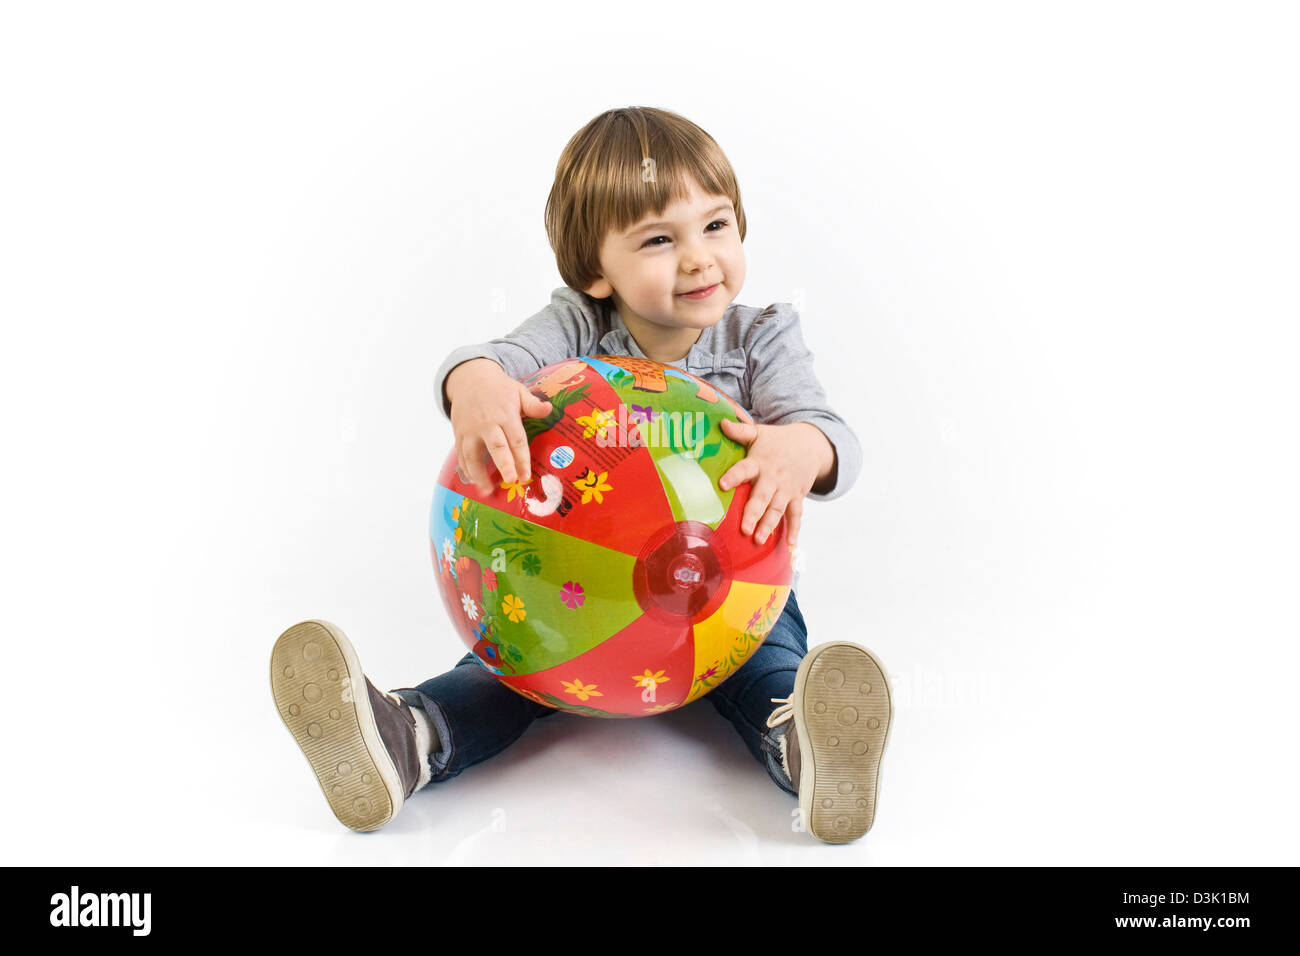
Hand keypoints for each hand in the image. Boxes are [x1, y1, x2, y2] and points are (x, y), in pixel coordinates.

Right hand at [447, 361, 551, 495]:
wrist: (470, 378)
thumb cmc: (500, 388)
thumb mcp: (518, 391)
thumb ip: (533, 404)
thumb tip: (550, 409)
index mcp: (505, 414)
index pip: (516, 439)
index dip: (522, 458)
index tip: (526, 476)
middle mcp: (487, 423)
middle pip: (496, 446)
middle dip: (504, 464)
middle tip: (511, 480)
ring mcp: (470, 429)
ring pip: (473, 454)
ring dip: (479, 473)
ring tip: (487, 491)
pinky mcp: (458, 433)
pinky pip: (461, 454)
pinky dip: (466, 469)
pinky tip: (473, 482)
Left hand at [717, 419, 829, 548]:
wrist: (811, 444)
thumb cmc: (777, 441)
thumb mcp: (759, 432)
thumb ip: (740, 430)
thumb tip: (720, 422)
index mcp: (760, 462)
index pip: (745, 469)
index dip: (734, 476)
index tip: (722, 484)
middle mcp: (773, 477)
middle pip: (762, 497)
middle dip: (753, 513)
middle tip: (744, 529)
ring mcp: (787, 490)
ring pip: (777, 510)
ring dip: (769, 526)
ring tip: (758, 540)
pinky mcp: (797, 497)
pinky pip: (796, 515)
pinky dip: (794, 530)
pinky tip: (790, 546)